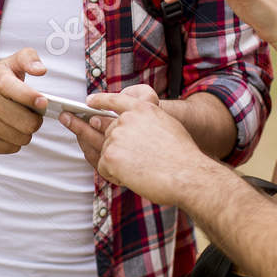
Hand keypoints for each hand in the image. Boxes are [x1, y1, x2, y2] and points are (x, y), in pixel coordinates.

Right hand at [0, 48, 47, 153]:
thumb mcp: (6, 65)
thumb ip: (28, 58)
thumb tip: (40, 69)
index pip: (23, 93)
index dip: (36, 100)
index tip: (42, 102)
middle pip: (29, 123)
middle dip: (34, 120)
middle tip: (29, 114)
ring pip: (23, 137)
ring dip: (24, 132)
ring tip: (15, 122)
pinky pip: (12, 148)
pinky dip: (12, 142)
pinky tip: (3, 131)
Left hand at [92, 90, 209, 205]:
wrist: (186, 174)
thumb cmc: (182, 156)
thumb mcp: (167, 125)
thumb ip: (146, 122)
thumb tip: (130, 130)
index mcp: (143, 109)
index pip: (116, 99)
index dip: (101, 100)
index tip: (89, 101)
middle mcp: (127, 119)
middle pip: (109, 134)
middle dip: (119, 150)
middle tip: (140, 161)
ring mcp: (116, 136)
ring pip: (107, 152)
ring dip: (120, 164)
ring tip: (143, 169)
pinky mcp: (110, 155)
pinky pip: (104, 168)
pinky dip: (116, 176)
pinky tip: (135, 177)